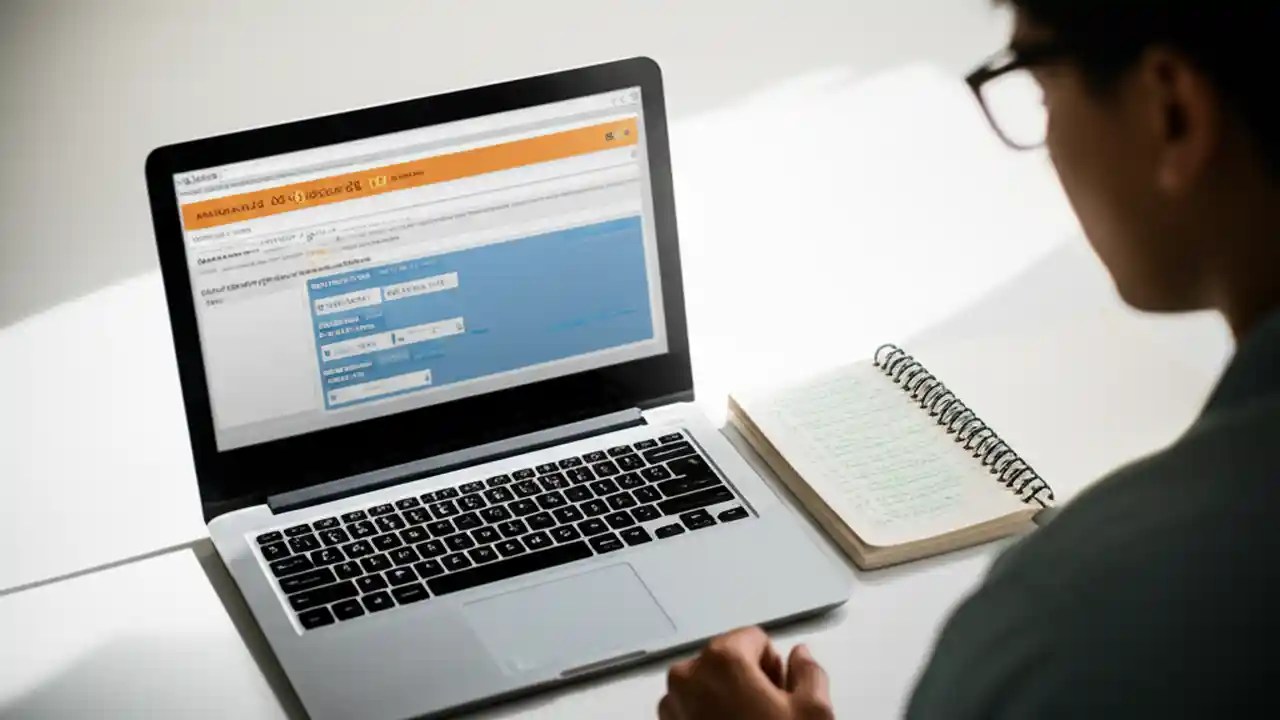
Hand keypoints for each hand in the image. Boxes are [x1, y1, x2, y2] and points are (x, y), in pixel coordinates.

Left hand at [658, 627, 832, 719]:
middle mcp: (688, 676)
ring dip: (727, 699)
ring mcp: (672, 705)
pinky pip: (692, 708)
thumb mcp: (814, 712)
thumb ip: (809, 672)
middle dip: (748, 681)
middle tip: (767, 714)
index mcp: (722, 660)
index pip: (754, 639)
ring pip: (708, 684)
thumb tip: (801, 656)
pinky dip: (709, 717)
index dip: (773, 665)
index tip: (779, 693)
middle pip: (727, 659)